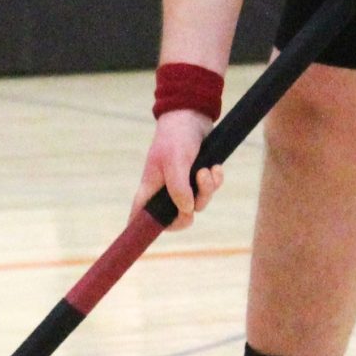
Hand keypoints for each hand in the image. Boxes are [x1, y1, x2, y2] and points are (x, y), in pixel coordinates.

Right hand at [131, 109, 223, 230]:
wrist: (193, 116)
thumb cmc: (176, 138)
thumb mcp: (175, 162)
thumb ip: (178, 188)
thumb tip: (186, 211)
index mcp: (150, 188)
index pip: (139, 215)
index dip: (140, 229)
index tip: (144, 238)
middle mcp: (165, 189)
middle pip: (175, 217)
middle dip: (189, 212)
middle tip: (193, 206)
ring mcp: (182, 184)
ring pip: (197, 204)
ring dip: (206, 190)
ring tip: (207, 171)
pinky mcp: (197, 177)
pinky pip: (209, 190)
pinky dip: (215, 181)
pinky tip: (216, 167)